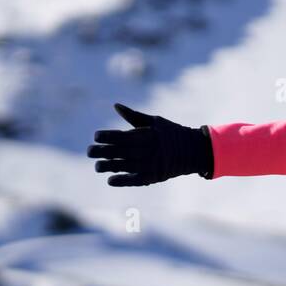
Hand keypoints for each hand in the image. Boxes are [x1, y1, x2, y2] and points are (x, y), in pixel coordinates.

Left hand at [88, 103, 213, 185]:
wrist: (195, 151)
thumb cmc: (172, 133)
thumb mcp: (156, 121)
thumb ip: (134, 116)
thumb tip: (115, 106)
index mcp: (148, 134)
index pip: (122, 136)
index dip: (107, 137)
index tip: (96, 137)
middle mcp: (149, 149)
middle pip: (119, 151)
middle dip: (102, 151)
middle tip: (89, 151)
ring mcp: (152, 164)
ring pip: (124, 166)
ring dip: (108, 166)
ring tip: (97, 166)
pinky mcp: (155, 176)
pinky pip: (135, 180)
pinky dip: (122, 180)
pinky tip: (111, 179)